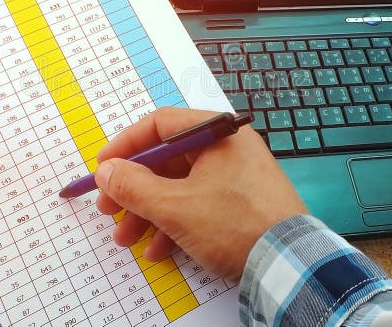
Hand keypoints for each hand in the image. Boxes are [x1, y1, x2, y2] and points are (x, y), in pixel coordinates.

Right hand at [94, 107, 307, 280]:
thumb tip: (106, 171)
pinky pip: (199, 204)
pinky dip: (174, 224)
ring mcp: (236, 178)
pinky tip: (158, 250)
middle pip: (167, 160)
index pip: (161, 124)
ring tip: (127, 238)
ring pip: (180, 186)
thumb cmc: (235, 225)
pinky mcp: (241, 204)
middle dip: (134, 189)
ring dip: (148, 212)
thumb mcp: (175, 206)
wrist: (289, 266)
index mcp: (217, 134)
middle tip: (109, 209)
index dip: (126, 145)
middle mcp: (228, 149)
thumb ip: (134, 186)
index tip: (103, 167)